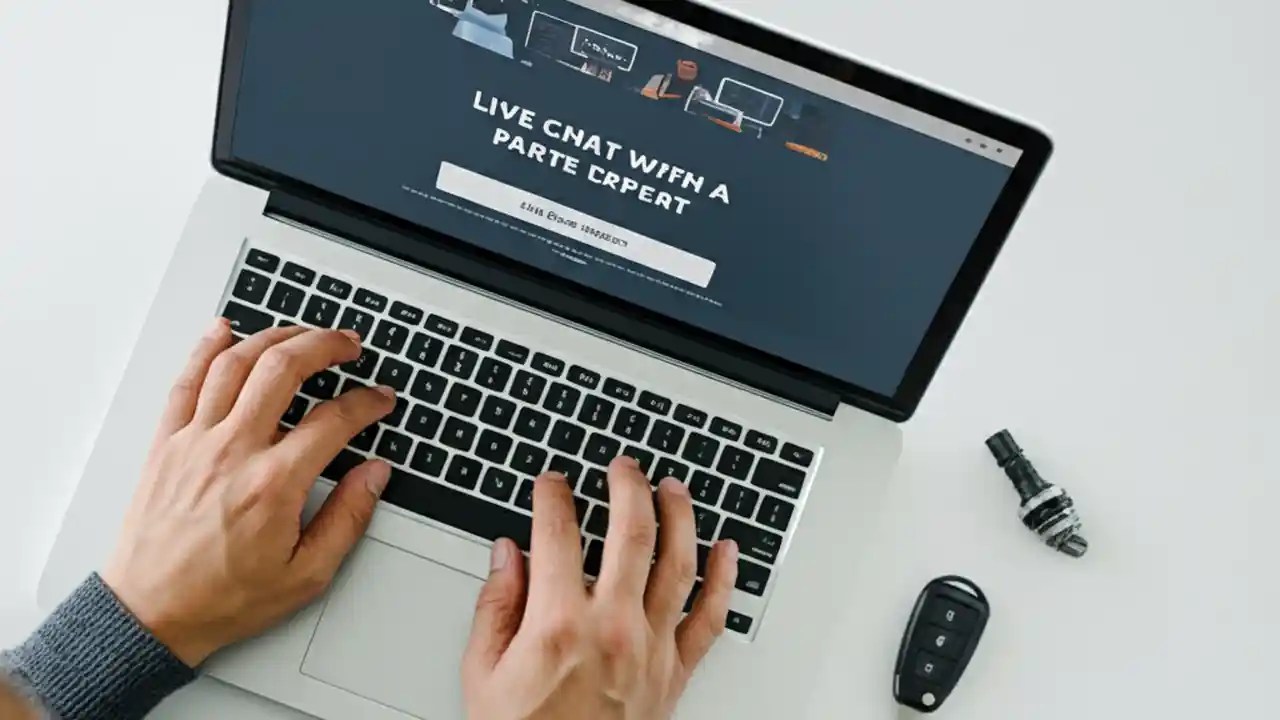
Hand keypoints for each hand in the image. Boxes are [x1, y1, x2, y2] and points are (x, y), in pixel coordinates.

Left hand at [102, 319, 395, 665]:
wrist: (150, 614)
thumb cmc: (222, 598)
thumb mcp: (305, 575)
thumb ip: (348, 518)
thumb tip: (375, 476)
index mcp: (274, 484)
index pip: (334, 420)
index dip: (366, 402)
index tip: (379, 398)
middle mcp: (233, 452)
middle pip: (284, 369)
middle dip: (325, 345)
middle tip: (348, 345)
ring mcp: (195, 442)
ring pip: (236, 363)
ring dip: (276, 337)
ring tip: (302, 333)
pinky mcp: (166, 443)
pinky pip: (186, 381)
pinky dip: (207, 348)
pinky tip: (224, 331)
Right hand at [463, 457, 739, 719]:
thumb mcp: (482, 674)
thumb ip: (494, 606)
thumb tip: (507, 555)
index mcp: (559, 623)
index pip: (558, 533)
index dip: (553, 496)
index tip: (551, 483)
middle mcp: (612, 626)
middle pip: (631, 531)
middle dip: (627, 485)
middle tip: (621, 466)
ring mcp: (650, 647)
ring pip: (678, 562)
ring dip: (679, 515)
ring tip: (672, 487)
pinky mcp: (674, 672)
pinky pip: (711, 617)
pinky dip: (725, 579)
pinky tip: (727, 550)